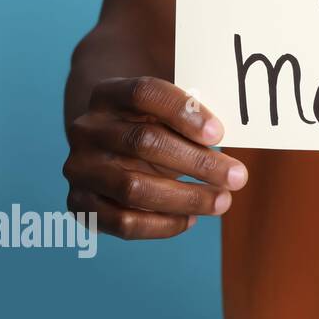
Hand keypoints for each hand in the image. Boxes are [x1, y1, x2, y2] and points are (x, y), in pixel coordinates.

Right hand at [62, 77, 248, 239]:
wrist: (108, 145)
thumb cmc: (154, 124)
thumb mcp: (168, 110)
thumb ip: (194, 114)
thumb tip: (238, 133)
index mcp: (109, 94)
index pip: (144, 93)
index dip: (183, 111)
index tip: (220, 134)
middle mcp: (87, 129)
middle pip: (144, 143)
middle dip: (198, 163)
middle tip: (238, 176)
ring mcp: (80, 168)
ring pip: (133, 188)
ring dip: (186, 198)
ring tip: (223, 201)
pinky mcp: (80, 203)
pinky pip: (123, 222)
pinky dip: (162, 224)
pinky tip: (191, 219)